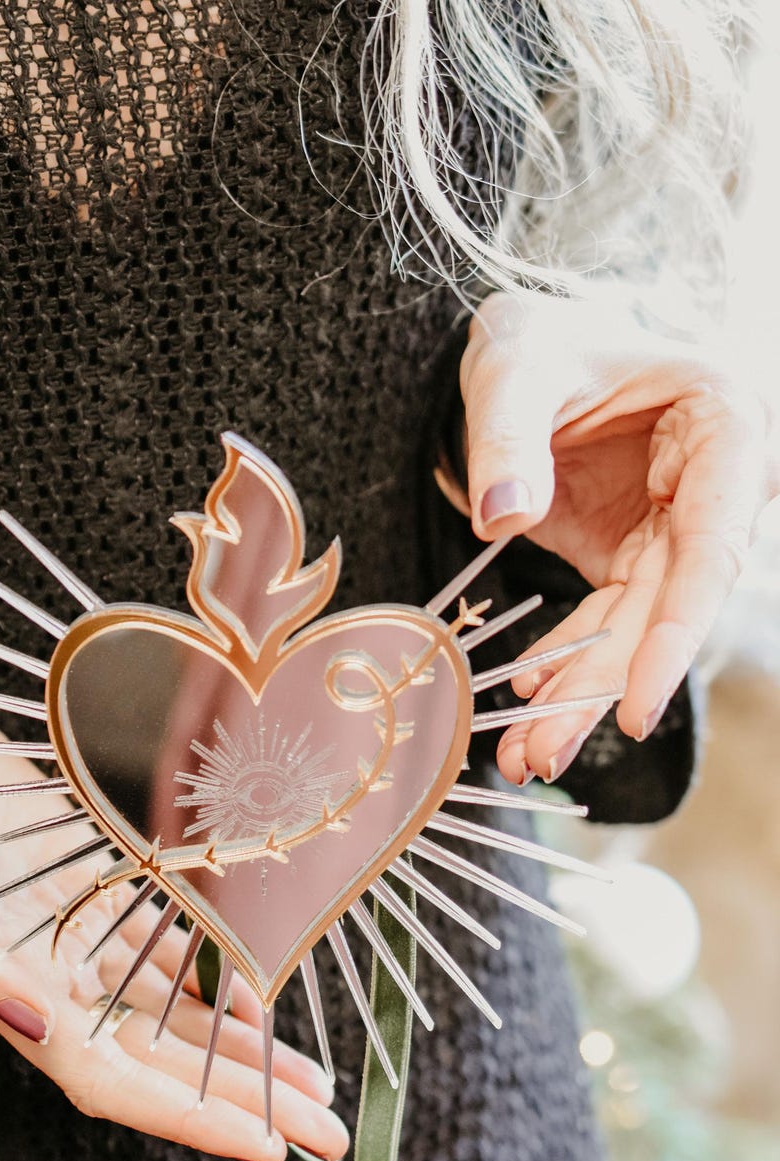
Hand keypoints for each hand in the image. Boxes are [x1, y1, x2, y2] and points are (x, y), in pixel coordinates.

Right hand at [0, 665, 346, 1160]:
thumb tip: (30, 1019)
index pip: (102, 1076)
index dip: (184, 1115)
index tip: (265, 1147)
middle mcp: (39, 971)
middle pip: (155, 1060)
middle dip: (241, 1102)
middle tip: (328, 1136)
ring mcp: (67, 930)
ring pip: (168, 1012)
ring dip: (240, 1054)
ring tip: (315, 1089)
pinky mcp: (85, 883)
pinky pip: (161, 948)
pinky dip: (212, 979)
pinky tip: (261, 1001)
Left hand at [438, 290, 777, 783]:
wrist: (527, 347)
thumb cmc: (540, 339)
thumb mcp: (515, 366)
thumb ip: (507, 435)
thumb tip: (499, 517)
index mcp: (726, 424)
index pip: (711, 548)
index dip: (675, 634)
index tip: (635, 705)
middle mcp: (718, 486)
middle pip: (670, 607)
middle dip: (607, 686)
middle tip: (547, 751)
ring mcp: (679, 526)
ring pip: (639, 628)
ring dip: (582, 693)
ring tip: (527, 756)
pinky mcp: (637, 554)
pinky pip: (606, 622)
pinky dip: (566, 663)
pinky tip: (526, 699)